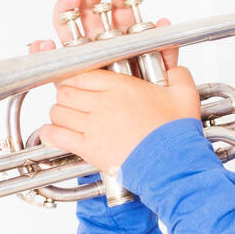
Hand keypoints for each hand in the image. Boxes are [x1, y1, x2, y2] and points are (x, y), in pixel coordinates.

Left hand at [29, 0, 198, 171]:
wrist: (172, 164)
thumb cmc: (176, 134)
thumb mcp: (185, 96)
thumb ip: (179, 75)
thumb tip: (176, 69)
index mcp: (122, 87)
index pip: (83, 73)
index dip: (75, 76)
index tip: (77, 81)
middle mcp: (103, 103)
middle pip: (66, 90)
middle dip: (65, 94)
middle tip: (71, 100)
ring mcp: (93, 126)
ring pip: (58, 111)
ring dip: (59, 113)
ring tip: (65, 117)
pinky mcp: (89, 148)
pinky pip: (56, 135)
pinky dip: (50, 133)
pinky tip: (53, 134)